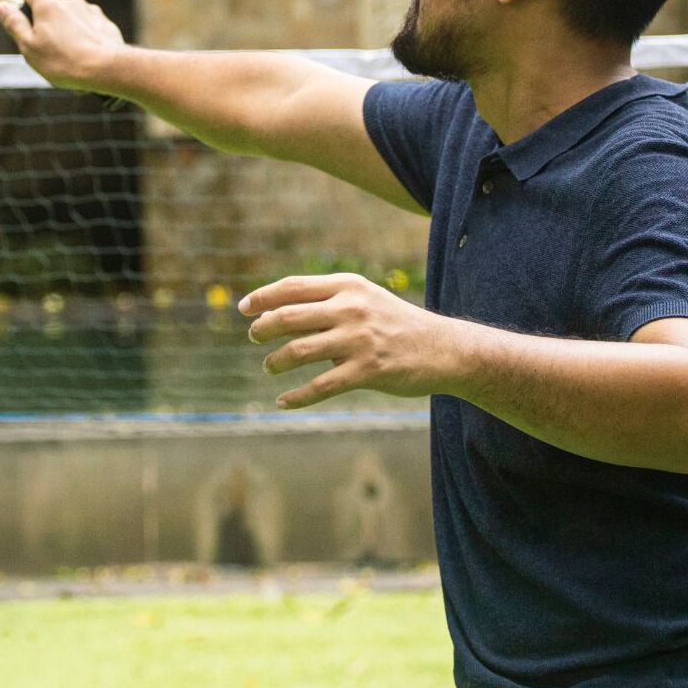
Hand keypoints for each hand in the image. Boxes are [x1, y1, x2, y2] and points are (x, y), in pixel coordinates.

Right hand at [0, 0, 127, 92]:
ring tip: (71, 60)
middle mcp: (70, 2)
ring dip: (69, 34)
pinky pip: (90, 29)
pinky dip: (86, 40)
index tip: (25, 21)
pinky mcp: (106, 24)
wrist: (106, 68)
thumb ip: (15, 24)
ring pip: (72, 20)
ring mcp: (90, 12)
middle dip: (48, 25)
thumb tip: (1, 6)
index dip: (25, 4)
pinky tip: (87, 59)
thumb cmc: (63, 61)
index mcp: (48, 6)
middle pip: (52, 9)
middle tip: (48, 51)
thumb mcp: (29, 47)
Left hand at [241, 273, 450, 409]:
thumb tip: (274, 314)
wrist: (443, 349)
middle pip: (288, 317)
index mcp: (348, 286)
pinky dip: (296, 397)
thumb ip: (325, 304)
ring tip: (269, 367)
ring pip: (298, 351)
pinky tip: (282, 402)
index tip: (244, 308)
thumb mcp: (365, 300)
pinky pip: (320, 387)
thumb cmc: (395, 324)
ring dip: (275, 362)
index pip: (293, 286)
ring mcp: (358, 341)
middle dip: (262, 329)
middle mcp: (351, 309)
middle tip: (254, 338)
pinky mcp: (367, 371)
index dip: (263, 297)